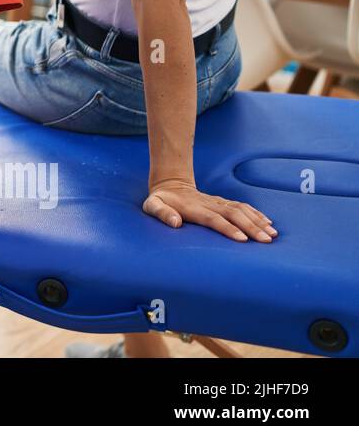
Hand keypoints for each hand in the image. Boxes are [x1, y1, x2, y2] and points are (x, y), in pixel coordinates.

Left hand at [143, 180, 277, 241]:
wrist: (170, 184)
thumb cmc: (161, 200)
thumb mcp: (152, 206)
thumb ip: (162, 213)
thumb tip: (175, 223)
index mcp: (193, 208)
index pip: (213, 219)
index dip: (227, 228)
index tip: (242, 239)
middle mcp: (209, 204)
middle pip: (232, 215)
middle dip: (250, 227)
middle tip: (266, 240)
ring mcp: (217, 202)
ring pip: (241, 210)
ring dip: (257, 221)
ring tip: (272, 234)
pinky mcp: (223, 202)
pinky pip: (242, 206)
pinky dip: (256, 214)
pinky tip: (268, 223)